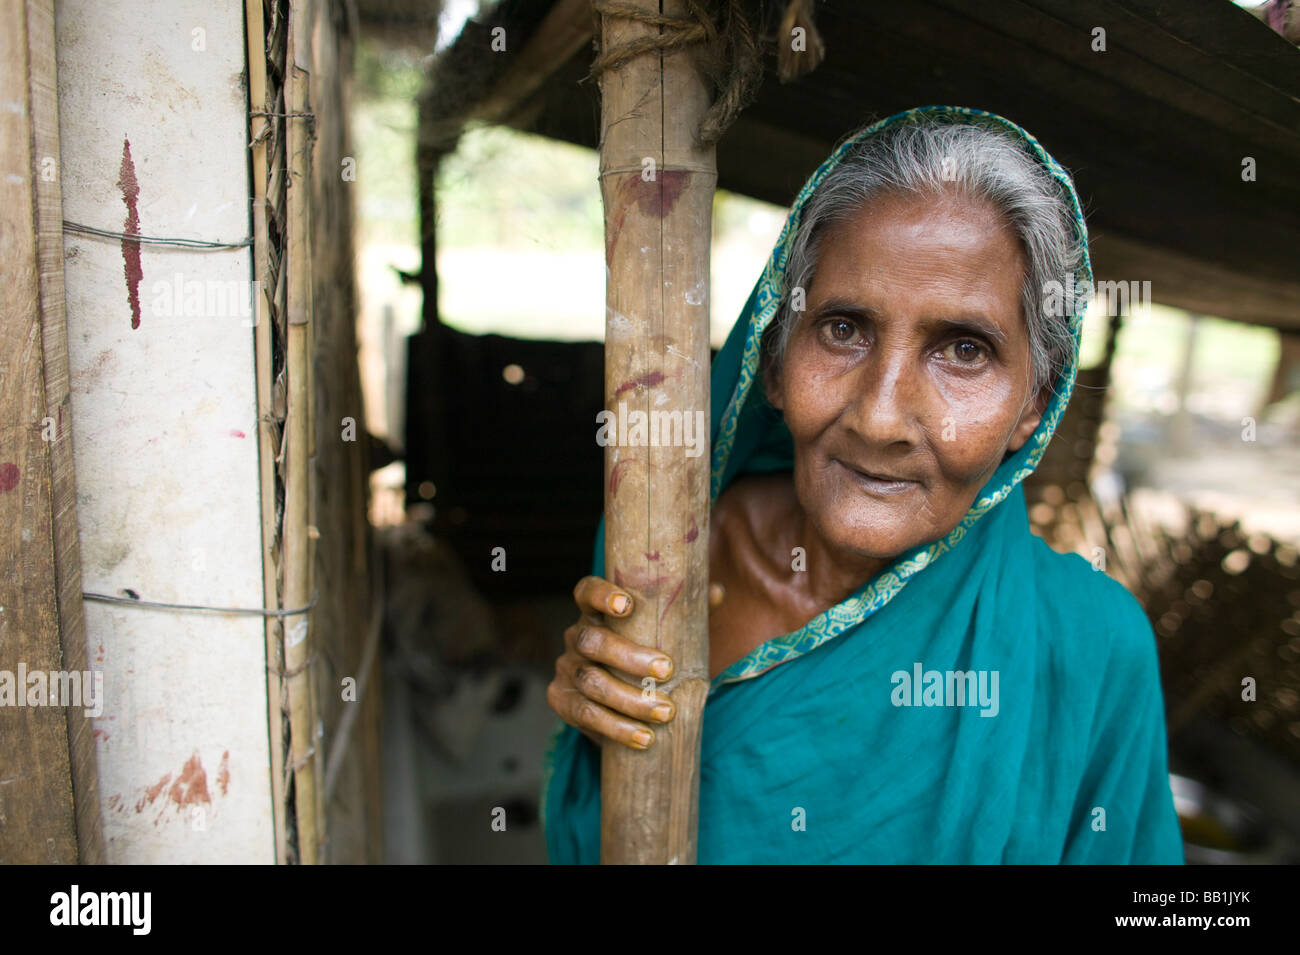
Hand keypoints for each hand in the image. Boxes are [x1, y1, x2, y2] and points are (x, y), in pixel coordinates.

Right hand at [546, 575, 676, 749]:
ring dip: (629, 700)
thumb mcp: (667, 631)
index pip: (587, 592)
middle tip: (666, 670)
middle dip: (629, 657)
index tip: (627, 604)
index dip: (601, 594)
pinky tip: (644, 737)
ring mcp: (567, 669)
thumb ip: (688, 610)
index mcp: (595, 613)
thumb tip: (717, 592)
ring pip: (591, 682)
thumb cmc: (648, 654)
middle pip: (593, 641)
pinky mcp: (562, 701)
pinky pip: (586, 714)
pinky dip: (616, 728)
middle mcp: (576, 637)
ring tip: (666, 713)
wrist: (623, 701)